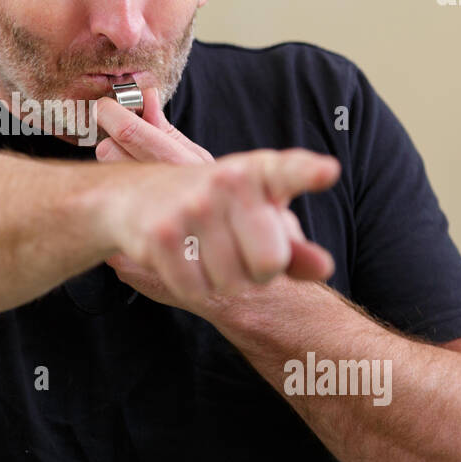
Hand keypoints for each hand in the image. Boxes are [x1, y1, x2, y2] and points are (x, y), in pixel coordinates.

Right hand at [93, 88, 339, 314]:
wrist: (132, 194)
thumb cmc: (210, 207)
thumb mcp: (256, 214)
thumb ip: (293, 244)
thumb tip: (325, 267)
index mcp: (255, 172)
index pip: (287, 172)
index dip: (308, 172)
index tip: (328, 171)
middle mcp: (225, 183)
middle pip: (270, 262)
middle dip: (257, 271)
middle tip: (235, 249)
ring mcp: (191, 208)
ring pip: (232, 283)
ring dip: (221, 281)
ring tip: (204, 251)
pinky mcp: (161, 235)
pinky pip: (196, 290)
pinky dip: (192, 287)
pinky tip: (181, 261)